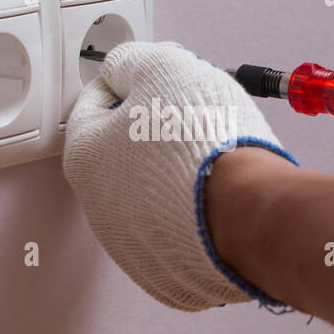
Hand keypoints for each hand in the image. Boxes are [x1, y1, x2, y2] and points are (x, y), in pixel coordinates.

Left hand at [63, 41, 298, 310]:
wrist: (248, 210)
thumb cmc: (202, 142)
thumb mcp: (163, 67)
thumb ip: (133, 61)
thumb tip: (125, 68)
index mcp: (85, 155)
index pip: (95, 103)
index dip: (129, 83)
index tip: (154, 80)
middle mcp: (98, 206)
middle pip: (121, 152)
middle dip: (152, 130)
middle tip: (189, 115)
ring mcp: (131, 243)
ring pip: (149, 192)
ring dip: (172, 172)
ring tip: (211, 155)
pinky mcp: (166, 271)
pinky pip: (175, 227)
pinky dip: (191, 210)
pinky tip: (216, 193)